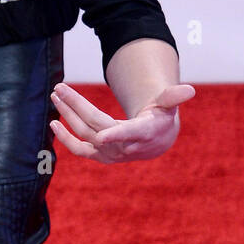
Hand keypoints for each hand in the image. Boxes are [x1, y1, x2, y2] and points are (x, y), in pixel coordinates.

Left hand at [48, 81, 195, 162]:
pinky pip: (79, 149)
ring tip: (55, 96)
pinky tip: (53, 124)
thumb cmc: (160, 118)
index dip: (115, 136)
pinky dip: (65, 139)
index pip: (128, 134)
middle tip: (60, 88)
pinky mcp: (100, 155)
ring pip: (84, 134)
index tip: (100, 136)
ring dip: (67, 115)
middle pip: (96, 125)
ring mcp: (111, 153)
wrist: (155, 142)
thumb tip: (189, 89)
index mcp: (142, 133)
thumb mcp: (168, 106)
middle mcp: (124, 146)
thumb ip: (173, 97)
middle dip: (76, 106)